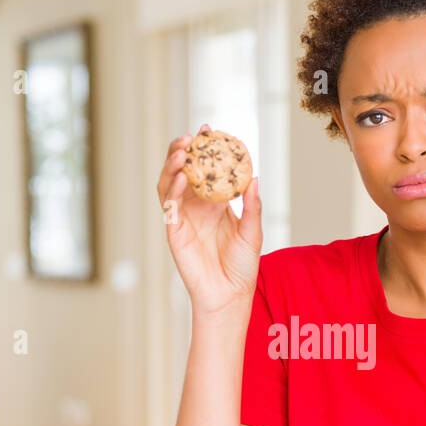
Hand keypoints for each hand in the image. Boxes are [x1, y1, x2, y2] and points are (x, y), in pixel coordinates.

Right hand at [156, 123, 262, 316]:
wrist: (230, 294)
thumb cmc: (241, 266)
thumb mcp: (253, 231)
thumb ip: (252, 206)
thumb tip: (255, 178)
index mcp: (214, 203)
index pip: (205, 170)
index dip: (205, 150)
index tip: (210, 130)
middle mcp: (195, 207)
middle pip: (182, 172)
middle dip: (183, 151)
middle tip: (191, 136)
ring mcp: (182, 218)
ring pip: (169, 184)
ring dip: (172, 166)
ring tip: (181, 150)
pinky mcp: (174, 232)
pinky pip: (169, 207)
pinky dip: (173, 190)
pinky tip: (180, 178)